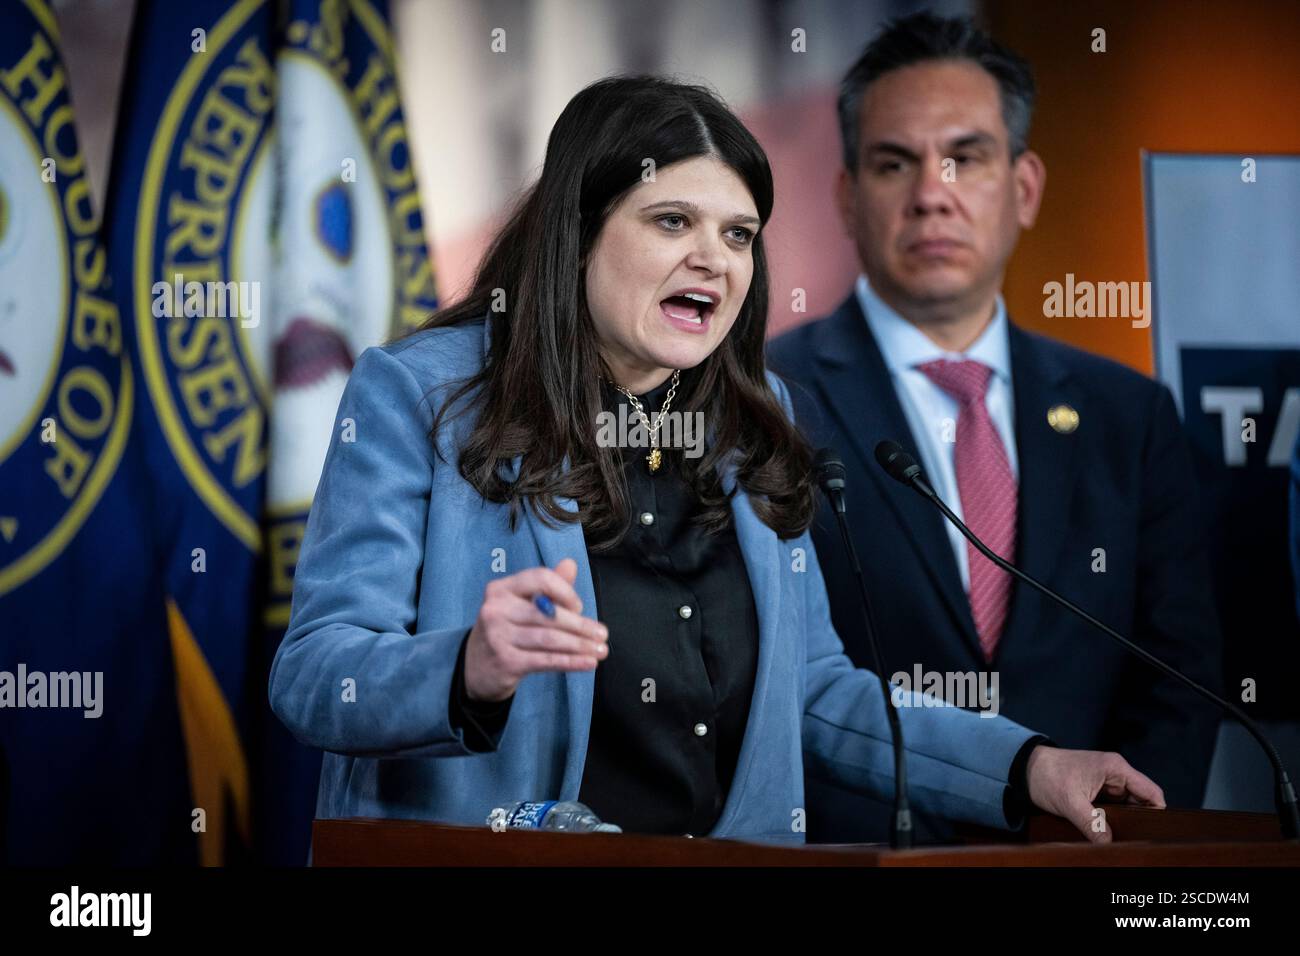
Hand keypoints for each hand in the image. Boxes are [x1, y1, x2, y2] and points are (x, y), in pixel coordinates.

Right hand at [464, 558, 608, 702]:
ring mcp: (498, 636)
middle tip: (602, 634)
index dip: (565, 591)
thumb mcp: (519, 604)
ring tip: (601, 650)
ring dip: (580, 645)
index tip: (580, 607)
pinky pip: (545, 660)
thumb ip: (547, 585)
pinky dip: (571, 662)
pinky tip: (589, 663)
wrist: (476, 668)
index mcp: (501, 588)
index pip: (540, 578)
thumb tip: (571, 564)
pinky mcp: (505, 662)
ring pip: (550, 639)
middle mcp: (496, 609)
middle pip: (548, 613)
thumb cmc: (506, 629)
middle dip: (581, 625)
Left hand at [1025, 746, 1165, 843]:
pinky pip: (1115, 808)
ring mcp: (1107, 782)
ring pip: (1129, 807)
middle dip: (1139, 820)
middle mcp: (1116, 773)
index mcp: (1116, 768)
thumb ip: (1091, 823)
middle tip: (1133, 839)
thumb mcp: (1069, 802)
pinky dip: (1114, 819)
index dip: (1157, 812)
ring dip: (1125, 821)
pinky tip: (1108, 830)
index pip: (1151, 792)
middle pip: (1142, 801)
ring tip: (1119, 835)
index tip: (1152, 833)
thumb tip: (1108, 844)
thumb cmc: (1047, 775)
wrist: (1024, 769)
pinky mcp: (1098, 791)